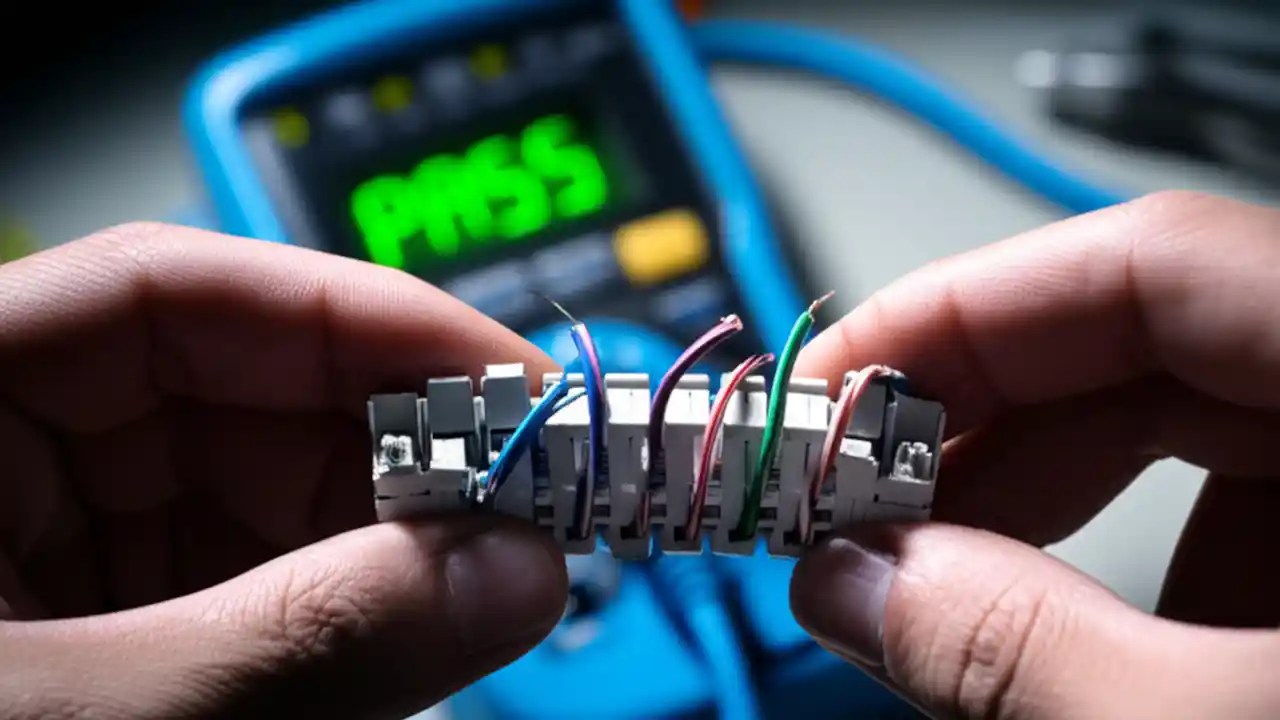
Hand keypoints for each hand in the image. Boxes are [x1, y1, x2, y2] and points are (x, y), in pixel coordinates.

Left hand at [0, 224, 566, 718]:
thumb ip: (300, 648)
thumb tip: (517, 575)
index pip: (175, 299)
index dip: (360, 319)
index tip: (509, 382)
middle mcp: (7, 459)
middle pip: (239, 395)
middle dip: (398, 446)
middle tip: (529, 507)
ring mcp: (60, 553)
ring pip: (265, 496)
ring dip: (389, 538)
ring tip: (489, 579)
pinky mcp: (109, 636)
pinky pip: (254, 585)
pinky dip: (344, 609)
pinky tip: (410, 632)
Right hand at [790, 192, 1279, 717]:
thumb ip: (1020, 649)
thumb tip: (849, 583)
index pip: (1149, 262)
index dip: (959, 313)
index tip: (824, 392)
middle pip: (1152, 346)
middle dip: (983, 433)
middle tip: (857, 513)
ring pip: (1192, 437)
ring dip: (1048, 514)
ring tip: (946, 596)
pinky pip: (1250, 518)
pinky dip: (1145, 580)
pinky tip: (1091, 656)